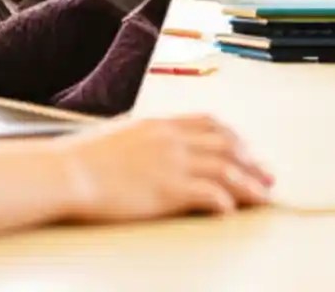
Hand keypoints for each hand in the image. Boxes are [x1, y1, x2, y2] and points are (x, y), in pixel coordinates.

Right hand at [55, 115, 272, 220]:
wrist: (66, 172)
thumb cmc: (83, 159)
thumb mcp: (121, 135)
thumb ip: (145, 138)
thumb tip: (155, 145)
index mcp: (161, 124)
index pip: (210, 124)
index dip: (235, 138)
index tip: (248, 151)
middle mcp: (172, 139)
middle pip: (227, 146)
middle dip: (252, 162)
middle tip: (268, 176)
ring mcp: (172, 163)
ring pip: (226, 170)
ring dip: (249, 185)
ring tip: (263, 197)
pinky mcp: (167, 190)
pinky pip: (208, 194)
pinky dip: (225, 201)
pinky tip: (231, 211)